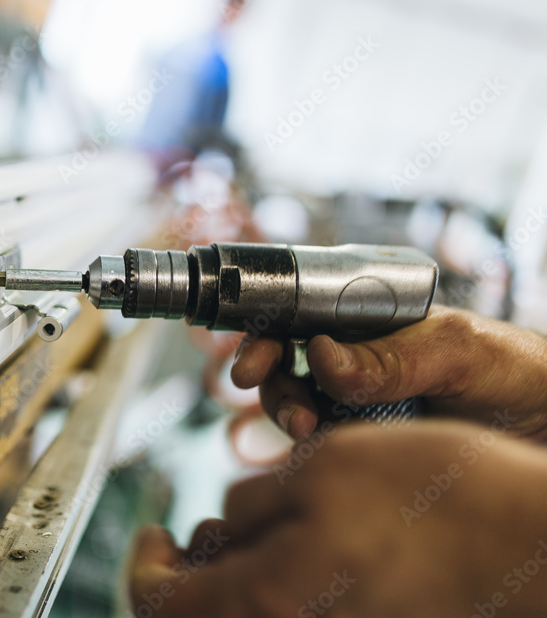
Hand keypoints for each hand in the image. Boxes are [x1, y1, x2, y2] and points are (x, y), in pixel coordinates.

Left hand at [129, 422, 546, 616]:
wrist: (530, 542)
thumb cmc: (437, 497)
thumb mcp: (322, 467)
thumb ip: (251, 502)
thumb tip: (222, 523)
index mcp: (268, 596)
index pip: (159, 604)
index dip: (142, 566)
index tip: (150, 531)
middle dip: (182, 576)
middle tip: (193, 532)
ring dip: (225, 583)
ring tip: (243, 533)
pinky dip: (267, 592)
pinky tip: (288, 551)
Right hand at [230, 305, 546, 439]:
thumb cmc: (522, 374)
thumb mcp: (461, 353)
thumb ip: (393, 357)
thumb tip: (321, 356)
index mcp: (375, 321)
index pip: (303, 316)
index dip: (268, 336)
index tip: (251, 367)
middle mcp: (359, 360)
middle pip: (287, 363)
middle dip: (273, 384)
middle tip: (281, 407)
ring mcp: (360, 404)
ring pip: (297, 406)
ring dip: (288, 417)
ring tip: (308, 432)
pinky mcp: (368, 444)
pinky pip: (324, 446)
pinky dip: (311, 452)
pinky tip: (323, 454)